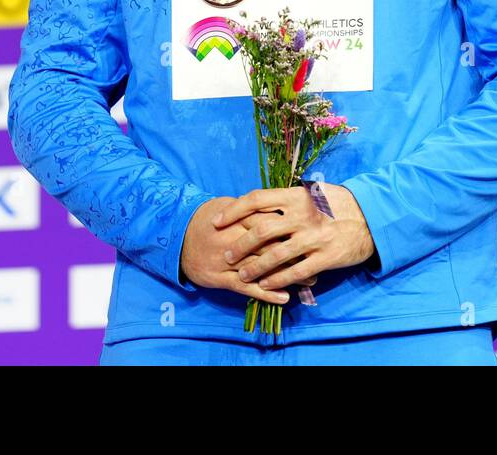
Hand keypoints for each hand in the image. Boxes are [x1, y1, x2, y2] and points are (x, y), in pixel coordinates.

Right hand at [179, 197, 314, 301]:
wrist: (177, 237)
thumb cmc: (208, 218)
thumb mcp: (228, 204)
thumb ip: (252, 206)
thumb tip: (281, 200)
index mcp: (239, 219)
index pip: (272, 224)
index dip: (294, 229)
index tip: (314, 233)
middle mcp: (235, 240)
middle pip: (272, 247)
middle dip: (297, 254)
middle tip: (318, 259)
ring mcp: (228, 261)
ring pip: (262, 270)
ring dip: (287, 276)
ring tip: (310, 281)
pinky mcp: (220, 278)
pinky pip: (246, 288)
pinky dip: (266, 293)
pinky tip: (284, 298)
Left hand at [212, 184, 375, 289]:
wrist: (372, 218)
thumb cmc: (338, 204)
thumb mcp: (313, 193)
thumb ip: (288, 199)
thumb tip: (258, 203)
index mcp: (297, 195)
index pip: (257, 200)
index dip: (233, 211)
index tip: (217, 221)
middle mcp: (303, 215)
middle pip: (261, 230)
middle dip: (239, 244)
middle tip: (226, 254)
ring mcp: (314, 237)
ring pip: (275, 255)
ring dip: (254, 267)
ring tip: (241, 274)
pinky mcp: (325, 257)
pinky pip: (295, 271)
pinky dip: (277, 280)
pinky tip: (265, 285)